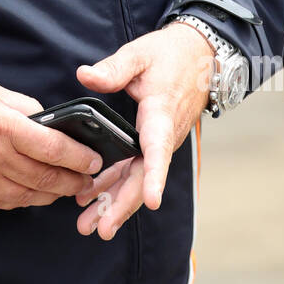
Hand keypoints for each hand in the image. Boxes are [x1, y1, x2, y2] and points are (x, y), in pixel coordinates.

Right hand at [0, 81, 101, 210]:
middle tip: (86, 179)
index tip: (93, 160)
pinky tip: (33, 192)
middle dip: (73, 182)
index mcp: (5, 127)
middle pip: (46, 179)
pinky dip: (26, 199)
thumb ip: (26, 108)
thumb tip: (51, 124)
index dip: (79, 157)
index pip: (53, 148)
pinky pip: (8, 204)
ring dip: (53, 194)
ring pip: (31, 197)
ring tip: (65, 187)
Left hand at [74, 24, 213, 239]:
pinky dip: (114, 187)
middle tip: (99, 229)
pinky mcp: (151, 143)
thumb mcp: (140, 54)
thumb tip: (85, 75)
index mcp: (161, 115)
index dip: (153, 176)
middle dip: (123, 206)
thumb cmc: (170, 55)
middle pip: (144, 178)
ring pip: (137, 179)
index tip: (151, 201)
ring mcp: (158, 143)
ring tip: (89, 226)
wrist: (198, 57)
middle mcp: (163, 136)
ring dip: (115, 203)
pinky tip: (92, 200)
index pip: (158, 150)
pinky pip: (133, 170)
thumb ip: (114, 68)